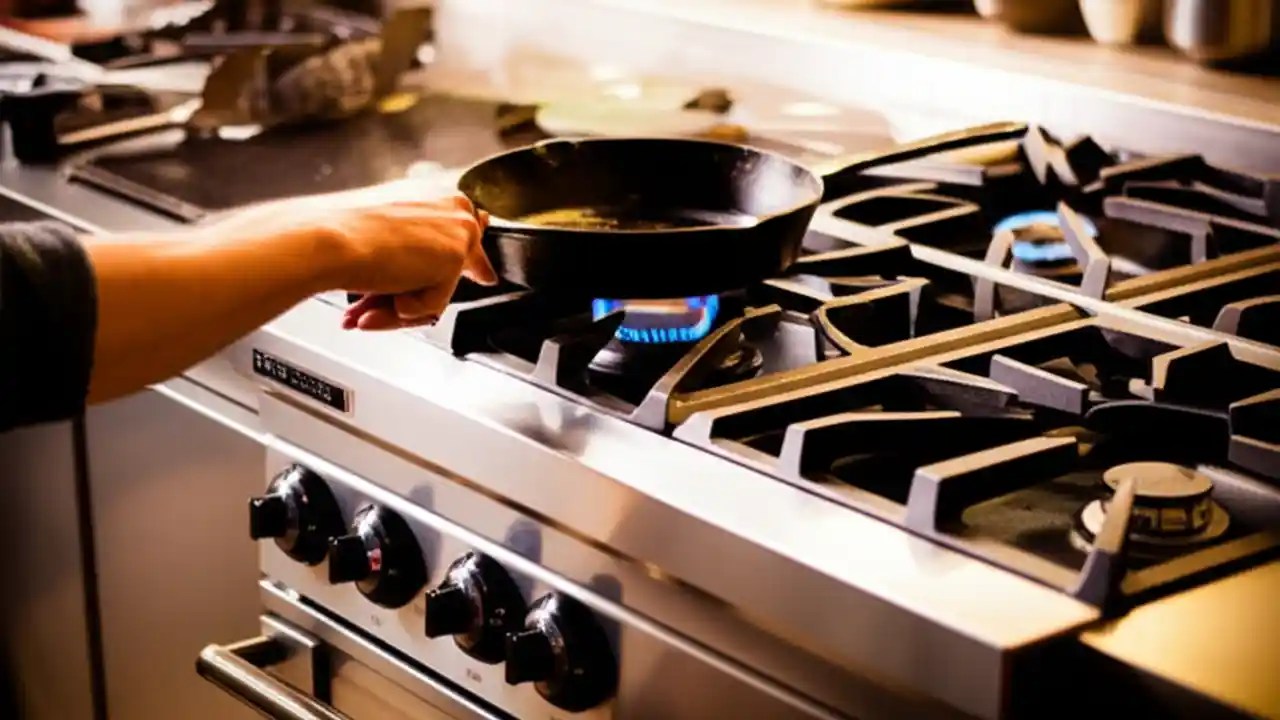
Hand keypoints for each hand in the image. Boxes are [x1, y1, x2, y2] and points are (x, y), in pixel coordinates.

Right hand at [207, 179, 497, 329]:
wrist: (325, 241)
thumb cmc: (337, 235)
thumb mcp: (379, 237)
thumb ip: (412, 251)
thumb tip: (446, 271)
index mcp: (429, 195)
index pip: (461, 233)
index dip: (464, 262)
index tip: (483, 275)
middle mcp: (449, 205)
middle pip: (452, 270)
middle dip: (414, 296)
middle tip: (382, 307)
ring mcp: (457, 228)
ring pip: (437, 291)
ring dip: (398, 308)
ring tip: (366, 307)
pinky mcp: (457, 254)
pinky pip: (434, 303)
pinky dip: (404, 310)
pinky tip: (379, 296)